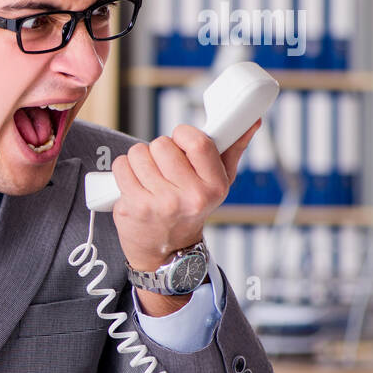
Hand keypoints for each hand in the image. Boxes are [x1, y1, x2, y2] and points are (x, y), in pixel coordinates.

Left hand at [110, 119, 260, 276]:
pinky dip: (124, 170)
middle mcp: (188, 197)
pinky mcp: (133, 207)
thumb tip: (251, 121)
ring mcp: (159, 203)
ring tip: (149, 177)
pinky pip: (121, 167)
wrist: (168, 251)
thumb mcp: (218, 183)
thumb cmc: (192, 209)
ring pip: (138, 153)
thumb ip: (232, 149)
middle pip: (161, 144)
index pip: (196, 141)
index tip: (180, 142)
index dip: (182, 134)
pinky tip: (135, 184)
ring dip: (140, 160)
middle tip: (164, 167)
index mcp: (214, 186)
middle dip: (159, 150)